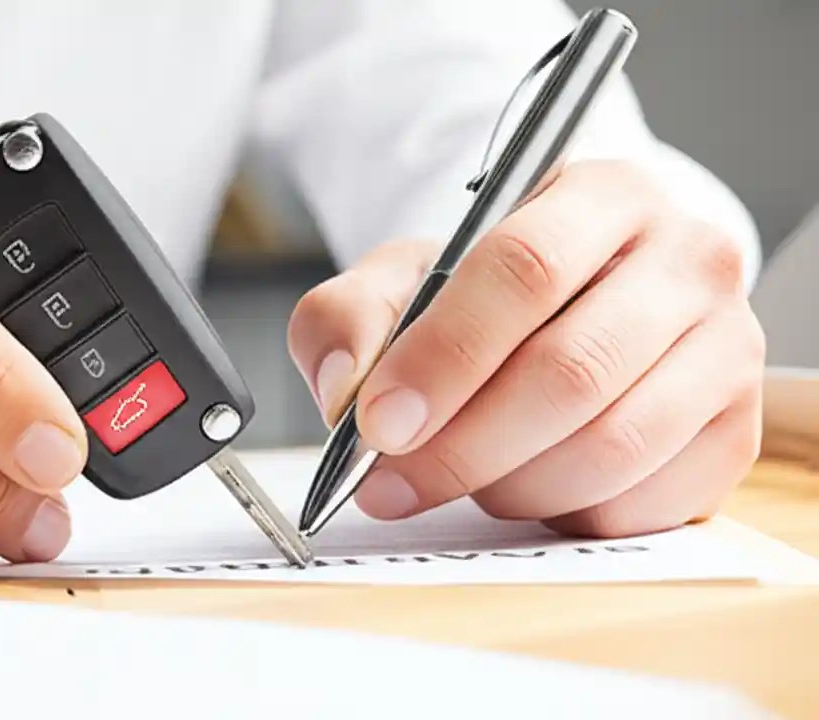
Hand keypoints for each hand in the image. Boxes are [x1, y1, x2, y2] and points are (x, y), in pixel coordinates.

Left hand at [289, 160, 764, 536]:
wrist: (572, 312)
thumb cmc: (487, 294)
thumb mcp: (403, 278)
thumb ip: (348, 316)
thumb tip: (345, 386)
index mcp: (602, 196)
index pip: (525, 270)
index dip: (443, 357)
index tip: (379, 422)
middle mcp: (686, 261)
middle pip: (570, 371)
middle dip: (461, 445)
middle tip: (390, 483)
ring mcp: (725, 349)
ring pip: (609, 447)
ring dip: (509, 485)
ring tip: (462, 475)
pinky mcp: (736, 433)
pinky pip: (641, 503)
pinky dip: (565, 513)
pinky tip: (528, 485)